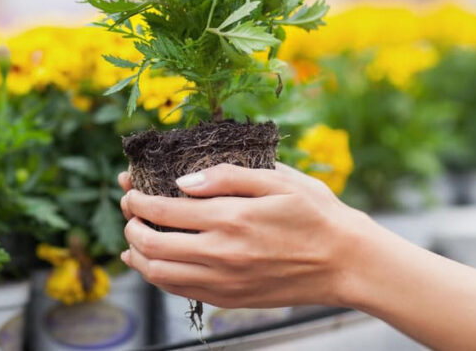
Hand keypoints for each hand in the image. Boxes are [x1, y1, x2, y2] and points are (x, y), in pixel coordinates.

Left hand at [119, 163, 373, 308]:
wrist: (346, 262)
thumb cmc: (315, 214)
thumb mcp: (277, 180)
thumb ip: (227, 176)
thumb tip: (182, 181)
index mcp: (231, 218)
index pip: (164, 209)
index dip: (138, 199)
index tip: (130, 189)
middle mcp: (221, 253)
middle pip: (152, 243)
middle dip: (130, 224)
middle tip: (129, 210)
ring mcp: (224, 281)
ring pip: (160, 273)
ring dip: (137, 254)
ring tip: (132, 240)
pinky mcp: (230, 299)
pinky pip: (180, 291)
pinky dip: (157, 277)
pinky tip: (152, 264)